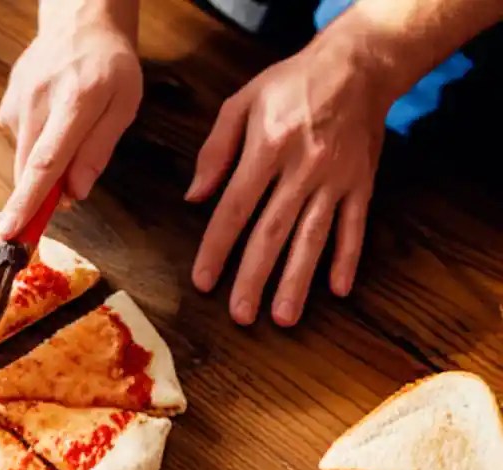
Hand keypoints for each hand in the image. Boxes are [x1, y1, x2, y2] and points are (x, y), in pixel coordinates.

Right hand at [0, 3, 141, 238]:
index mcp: (76, 102)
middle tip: (60, 203)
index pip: (45, 162)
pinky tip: (53, 120)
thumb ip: (99, 150)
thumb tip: (75, 192)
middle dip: (38, 197)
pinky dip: (36, 145)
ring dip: (43, 166)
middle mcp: (38, 102)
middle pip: (27, 169)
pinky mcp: (5, 105)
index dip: (29, 201)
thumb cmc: (110, 64)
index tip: (12, 231)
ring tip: (69, 133)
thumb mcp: (124, 104)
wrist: (79, 22)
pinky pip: (20, 142)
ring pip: (23, 159)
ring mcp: (16, 102)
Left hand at [187, 33, 395, 325]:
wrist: (358, 65)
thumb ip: (215, 151)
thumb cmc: (291, 84)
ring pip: (313, 237)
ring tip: (283, 317)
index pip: (235, 208)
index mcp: (268, 147)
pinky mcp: (362, 183)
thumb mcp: (241, 103)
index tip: (203, 282)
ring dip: (298, 279)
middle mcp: (303, 168)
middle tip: (241, 316)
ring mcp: (336, 179)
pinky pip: (355, 226)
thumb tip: (194, 197)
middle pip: (273, 231)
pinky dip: (347, 258)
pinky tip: (338, 289)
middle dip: (255, 277)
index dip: (217, 247)